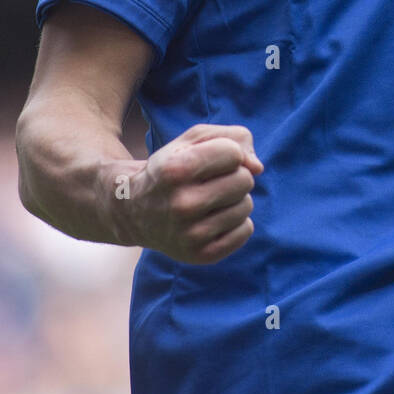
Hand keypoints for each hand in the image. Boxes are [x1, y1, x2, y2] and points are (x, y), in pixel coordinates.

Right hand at [111, 123, 262, 263]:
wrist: (134, 212)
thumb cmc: (170, 169)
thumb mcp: (191, 141)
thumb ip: (232, 137)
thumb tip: (258, 167)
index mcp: (175, 171)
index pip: (233, 153)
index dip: (227, 153)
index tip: (209, 160)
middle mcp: (181, 205)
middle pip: (244, 180)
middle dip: (234, 176)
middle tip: (210, 183)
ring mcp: (191, 235)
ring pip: (247, 206)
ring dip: (235, 200)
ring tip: (210, 201)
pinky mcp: (201, 256)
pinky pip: (245, 231)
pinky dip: (236, 223)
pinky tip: (214, 219)